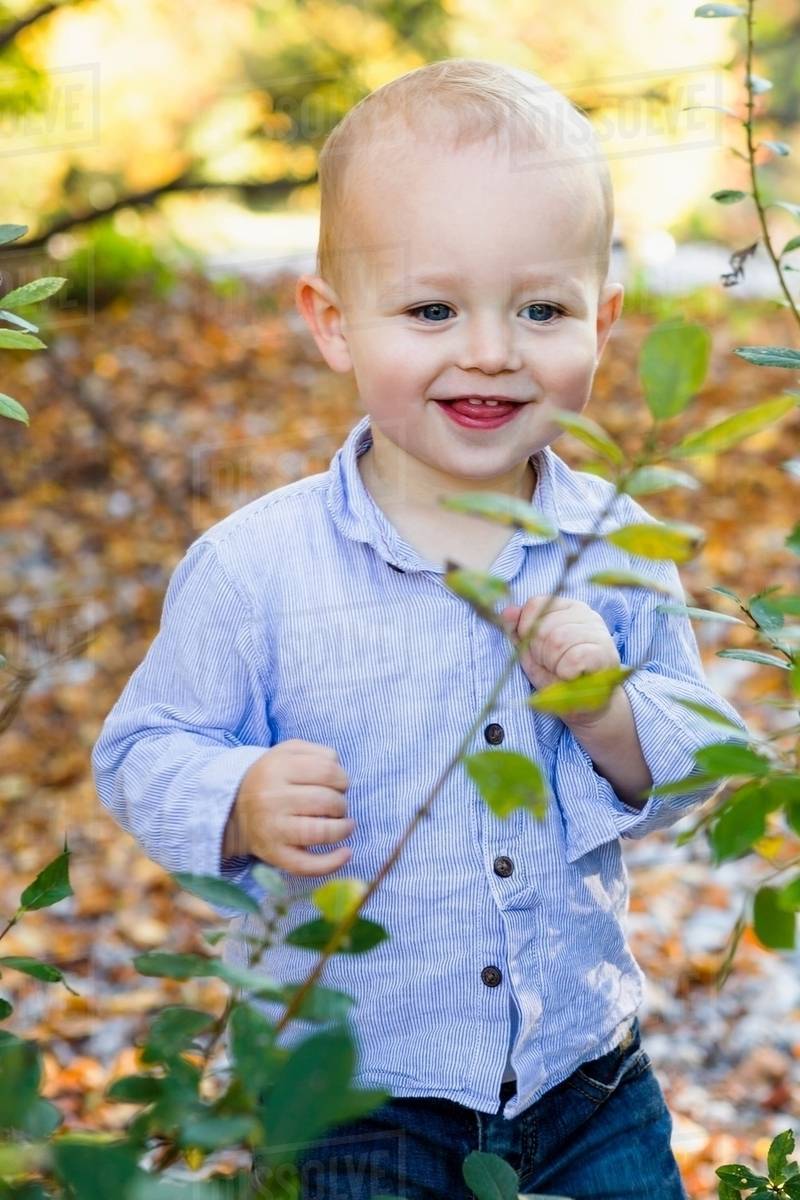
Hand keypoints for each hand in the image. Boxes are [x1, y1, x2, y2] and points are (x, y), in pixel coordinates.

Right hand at [222, 739, 353, 875]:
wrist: (234, 809)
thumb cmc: (272, 778)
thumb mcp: (288, 752)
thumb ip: (319, 753)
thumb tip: (341, 775)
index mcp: (277, 768)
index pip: (328, 771)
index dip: (342, 779)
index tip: (338, 785)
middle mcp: (271, 798)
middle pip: (327, 801)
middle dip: (341, 804)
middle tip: (336, 806)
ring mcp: (272, 828)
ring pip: (320, 832)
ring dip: (342, 829)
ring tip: (344, 825)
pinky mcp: (274, 854)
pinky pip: (306, 865)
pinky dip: (332, 863)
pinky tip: (346, 853)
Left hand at [499, 596, 620, 723]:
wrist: (586, 705)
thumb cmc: (557, 675)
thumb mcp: (531, 652)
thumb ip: (518, 630)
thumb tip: (508, 611)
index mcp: (566, 607)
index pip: (536, 604)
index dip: (527, 629)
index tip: (533, 649)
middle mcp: (585, 613)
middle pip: (544, 627)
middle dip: (538, 652)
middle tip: (551, 666)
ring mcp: (598, 632)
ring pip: (558, 641)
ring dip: (552, 664)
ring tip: (561, 672)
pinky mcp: (605, 653)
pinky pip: (574, 658)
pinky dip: (566, 672)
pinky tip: (571, 677)